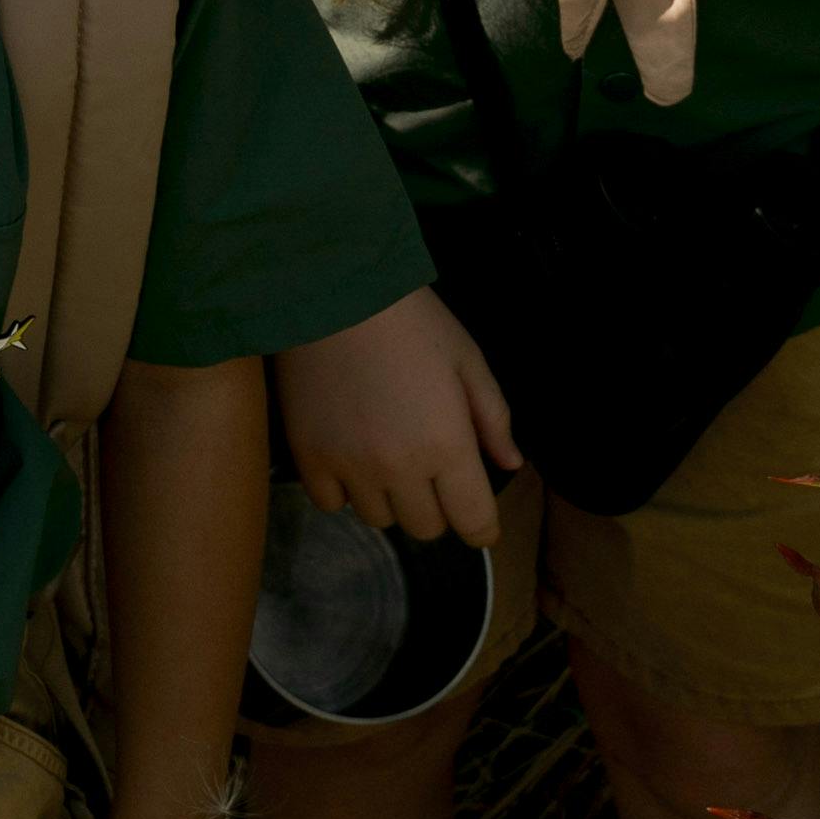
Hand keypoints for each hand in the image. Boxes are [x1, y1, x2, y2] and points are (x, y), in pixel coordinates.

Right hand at [278, 289, 513, 541]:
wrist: (333, 290)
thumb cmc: (412, 321)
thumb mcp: (468, 360)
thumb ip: (494, 418)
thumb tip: (511, 464)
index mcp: (447, 446)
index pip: (473, 522)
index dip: (482, 527)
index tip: (479, 518)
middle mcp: (399, 468)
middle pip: (427, 527)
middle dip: (437, 506)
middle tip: (431, 469)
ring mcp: (350, 466)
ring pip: (380, 519)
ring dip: (391, 498)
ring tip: (387, 457)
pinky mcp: (309, 457)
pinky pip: (331, 503)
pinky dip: (344, 490)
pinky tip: (349, 458)